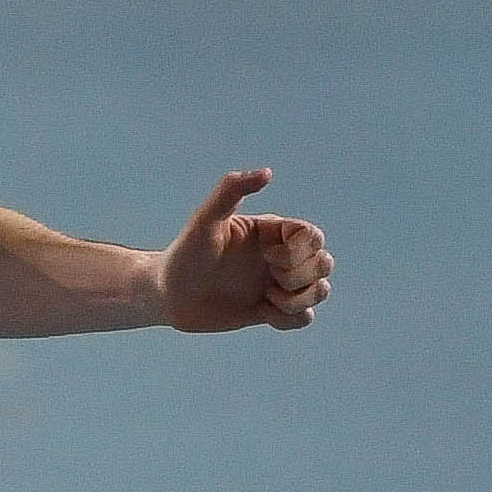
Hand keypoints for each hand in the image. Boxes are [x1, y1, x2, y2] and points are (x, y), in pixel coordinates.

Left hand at [156, 168, 331, 331]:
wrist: (167, 295)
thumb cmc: (184, 254)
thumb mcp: (204, 220)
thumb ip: (230, 191)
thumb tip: (267, 173)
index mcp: (271, 232)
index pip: (313, 236)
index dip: (300, 250)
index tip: (268, 257)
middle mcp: (278, 256)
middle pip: (324, 263)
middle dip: (304, 276)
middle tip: (270, 280)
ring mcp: (275, 284)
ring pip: (320, 290)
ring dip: (302, 299)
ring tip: (271, 300)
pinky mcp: (269, 310)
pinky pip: (303, 318)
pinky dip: (292, 318)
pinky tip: (264, 313)